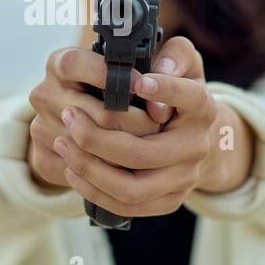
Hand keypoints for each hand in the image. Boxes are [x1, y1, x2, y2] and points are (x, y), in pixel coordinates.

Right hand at [27, 46, 163, 188]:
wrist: (88, 118)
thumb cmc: (132, 84)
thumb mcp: (154, 60)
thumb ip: (172, 58)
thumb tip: (166, 82)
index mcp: (62, 64)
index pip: (74, 65)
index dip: (109, 76)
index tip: (141, 85)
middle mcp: (45, 94)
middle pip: (97, 115)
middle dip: (137, 123)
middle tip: (159, 126)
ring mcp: (41, 128)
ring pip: (93, 149)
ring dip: (129, 152)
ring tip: (152, 147)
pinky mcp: (44, 159)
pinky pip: (81, 174)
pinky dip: (110, 174)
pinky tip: (133, 168)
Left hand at [53, 36, 218, 216]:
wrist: (191, 136)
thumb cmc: (175, 91)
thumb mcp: (181, 64)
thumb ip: (174, 57)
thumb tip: (155, 70)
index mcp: (202, 109)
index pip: (191, 98)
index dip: (167, 90)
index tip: (138, 81)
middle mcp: (197, 147)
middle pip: (144, 154)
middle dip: (98, 138)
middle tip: (68, 115)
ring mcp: (183, 180)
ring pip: (131, 188)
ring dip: (90, 167)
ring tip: (62, 142)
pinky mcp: (166, 201)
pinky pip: (126, 206)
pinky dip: (93, 190)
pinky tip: (71, 169)